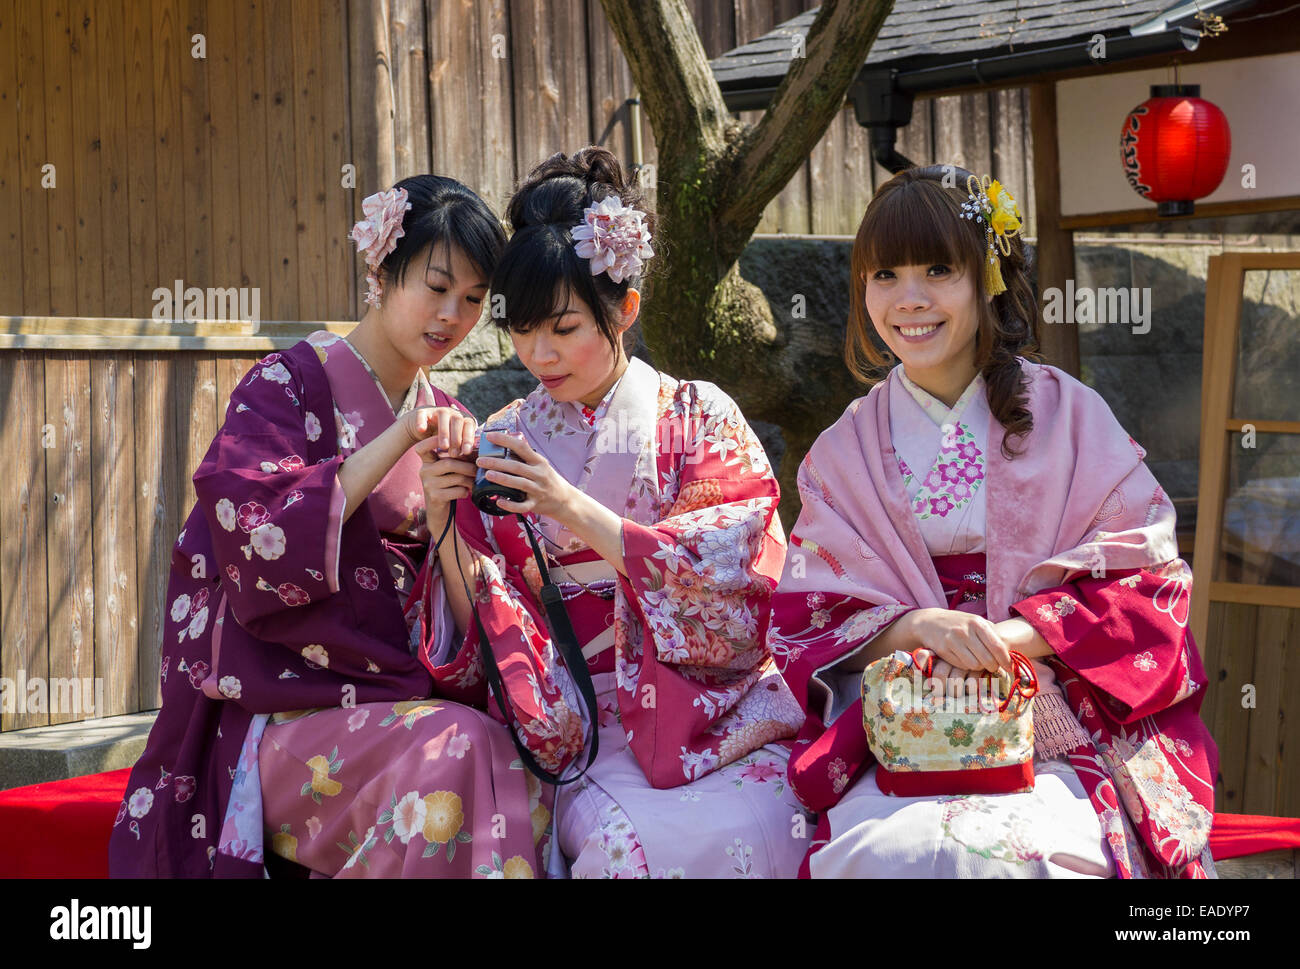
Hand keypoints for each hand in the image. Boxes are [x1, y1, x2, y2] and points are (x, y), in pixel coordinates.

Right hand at [402, 406, 476, 454]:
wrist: (423, 425)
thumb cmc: (443, 438)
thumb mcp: (454, 443)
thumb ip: (462, 448)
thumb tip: (472, 461)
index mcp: (462, 419)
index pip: (469, 425)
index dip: (468, 438)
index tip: (467, 452)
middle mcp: (451, 413)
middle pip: (457, 420)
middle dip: (457, 437)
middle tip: (455, 453)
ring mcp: (437, 411)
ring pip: (443, 416)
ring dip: (444, 431)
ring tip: (444, 446)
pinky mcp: (422, 412)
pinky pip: (422, 414)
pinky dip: (421, 421)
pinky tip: (421, 430)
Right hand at [414, 439, 476, 531]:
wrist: (439, 512)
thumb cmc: (448, 486)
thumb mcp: (448, 471)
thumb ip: (456, 459)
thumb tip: (475, 447)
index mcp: (427, 462)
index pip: (422, 447)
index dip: (431, 441)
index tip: (447, 440)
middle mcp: (424, 471)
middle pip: (448, 463)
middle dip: (467, 467)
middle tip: (478, 470)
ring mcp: (428, 485)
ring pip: (455, 477)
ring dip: (469, 480)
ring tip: (473, 482)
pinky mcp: (434, 497)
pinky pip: (457, 490)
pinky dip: (465, 492)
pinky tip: (465, 493)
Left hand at [475, 430, 578, 521]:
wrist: (564, 500)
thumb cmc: (547, 479)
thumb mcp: (540, 465)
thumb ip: (525, 458)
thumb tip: (503, 446)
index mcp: (538, 461)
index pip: (521, 447)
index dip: (505, 440)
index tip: (489, 436)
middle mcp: (539, 474)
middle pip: (516, 466)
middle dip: (497, 463)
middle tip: (480, 461)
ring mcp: (538, 490)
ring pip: (519, 484)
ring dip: (502, 479)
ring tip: (487, 475)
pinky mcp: (535, 504)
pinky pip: (522, 506)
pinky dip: (510, 504)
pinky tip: (499, 501)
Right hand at [898, 607, 1012, 680]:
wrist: (929, 622)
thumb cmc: (958, 623)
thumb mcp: (975, 622)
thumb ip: (992, 634)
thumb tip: (1010, 652)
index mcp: (977, 623)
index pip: (998, 646)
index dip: (1006, 660)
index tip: (1010, 667)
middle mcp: (965, 631)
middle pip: (988, 660)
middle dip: (993, 667)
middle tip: (992, 667)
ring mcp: (953, 640)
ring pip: (975, 665)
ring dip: (978, 667)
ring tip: (978, 661)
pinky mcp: (943, 650)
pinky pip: (961, 665)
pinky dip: (965, 666)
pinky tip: (964, 659)